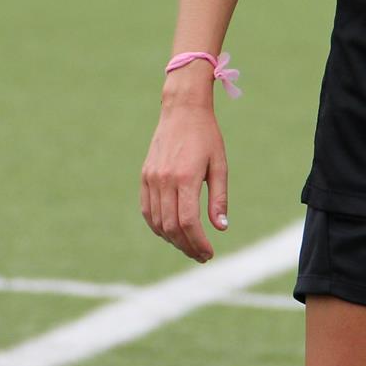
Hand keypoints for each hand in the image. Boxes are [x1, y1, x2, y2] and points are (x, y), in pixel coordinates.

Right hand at [139, 97, 228, 261]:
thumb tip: (221, 228)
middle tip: (201, 255)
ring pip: (157, 222)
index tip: (209, 253)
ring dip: (172, 240)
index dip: (199, 243)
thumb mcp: (219, 165)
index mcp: (185, 177)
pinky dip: (157, 226)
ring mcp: (151, 178)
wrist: (182, 110)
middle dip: (187, 246)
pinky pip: (147, 210)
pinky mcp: (145, 176)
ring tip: (189, 245)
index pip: (188, 222)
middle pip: (171, 227)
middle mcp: (164, 180)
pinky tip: (171, 232)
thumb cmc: (206, 136)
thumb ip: (219, 198)